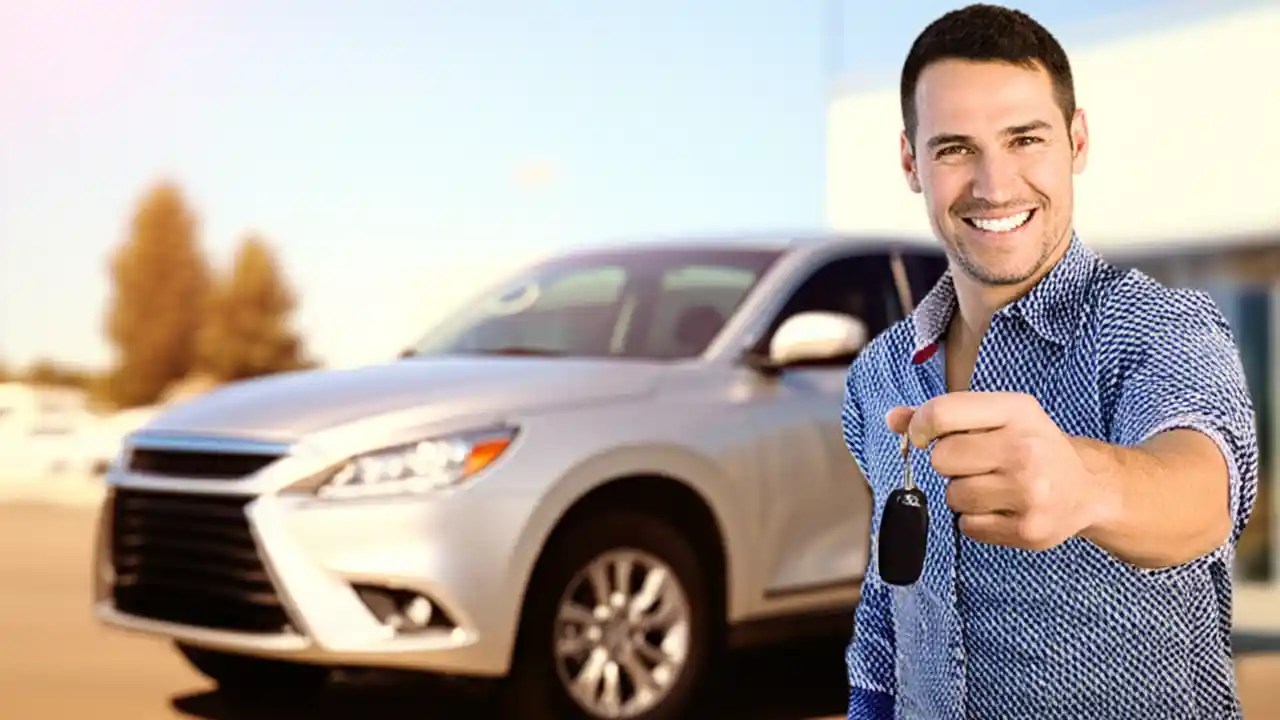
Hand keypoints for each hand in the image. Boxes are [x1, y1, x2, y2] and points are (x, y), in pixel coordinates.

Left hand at [886, 391, 1112, 551]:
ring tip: (994, 486)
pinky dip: (975, 520)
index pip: (941, 413)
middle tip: (978, 463)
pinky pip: (967, 526)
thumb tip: (893, 418)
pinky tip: (1002, 507)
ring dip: (963, 493)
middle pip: (942, 458)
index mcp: (1016, 410)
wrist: (1087, 488)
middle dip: (949, 463)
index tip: (922, 435)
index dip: (919, 426)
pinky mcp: (1029, 530)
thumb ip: (942, 414)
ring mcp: (1029, 492)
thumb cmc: (1032, 446)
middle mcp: (1025, 449)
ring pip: (952, 495)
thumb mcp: (995, 417)